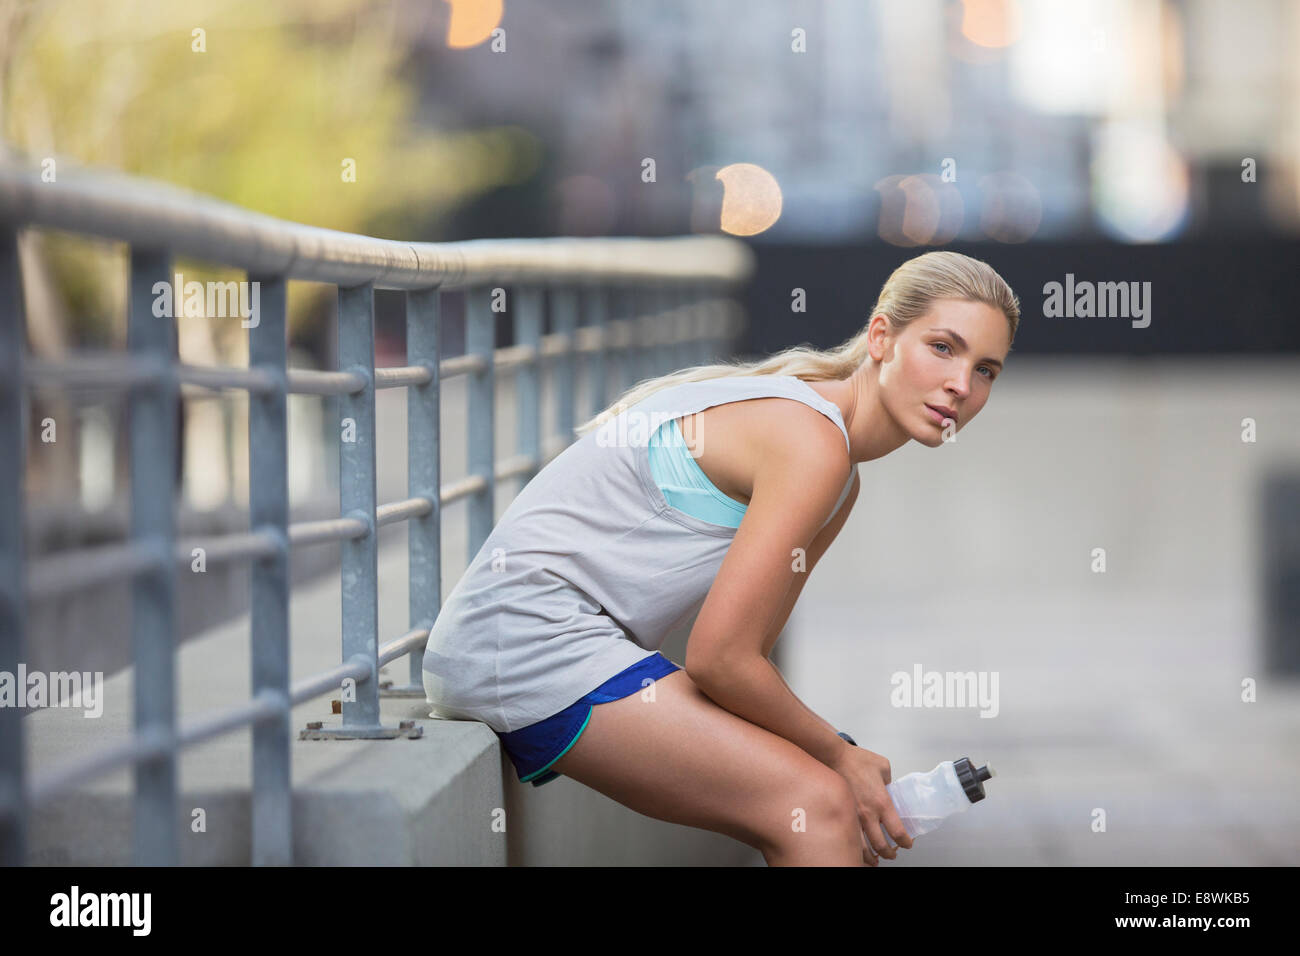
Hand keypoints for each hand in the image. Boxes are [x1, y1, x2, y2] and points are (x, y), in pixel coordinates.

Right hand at [832, 745, 913, 865]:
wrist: (834, 757)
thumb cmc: (857, 760)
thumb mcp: (883, 767)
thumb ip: (889, 780)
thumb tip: (889, 787)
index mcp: (882, 802)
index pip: (898, 832)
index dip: (905, 842)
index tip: (908, 843)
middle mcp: (868, 814)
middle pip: (881, 846)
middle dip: (889, 854)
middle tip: (892, 854)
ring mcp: (853, 817)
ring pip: (863, 848)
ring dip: (871, 858)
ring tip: (875, 860)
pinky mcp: (841, 815)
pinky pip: (849, 838)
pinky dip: (855, 849)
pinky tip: (857, 850)